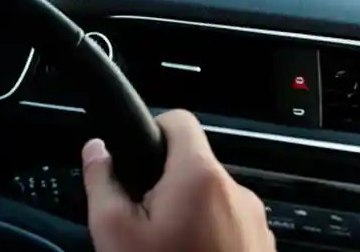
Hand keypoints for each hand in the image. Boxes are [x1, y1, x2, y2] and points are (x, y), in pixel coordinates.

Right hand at [82, 109, 274, 251]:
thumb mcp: (113, 232)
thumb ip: (101, 181)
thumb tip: (97, 151)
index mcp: (199, 177)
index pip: (177, 120)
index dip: (151, 131)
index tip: (135, 159)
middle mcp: (236, 193)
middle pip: (192, 164)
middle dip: (164, 185)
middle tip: (141, 221)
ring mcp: (255, 223)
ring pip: (210, 199)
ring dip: (187, 214)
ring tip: (165, 250)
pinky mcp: (262, 248)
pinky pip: (229, 226)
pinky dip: (209, 237)